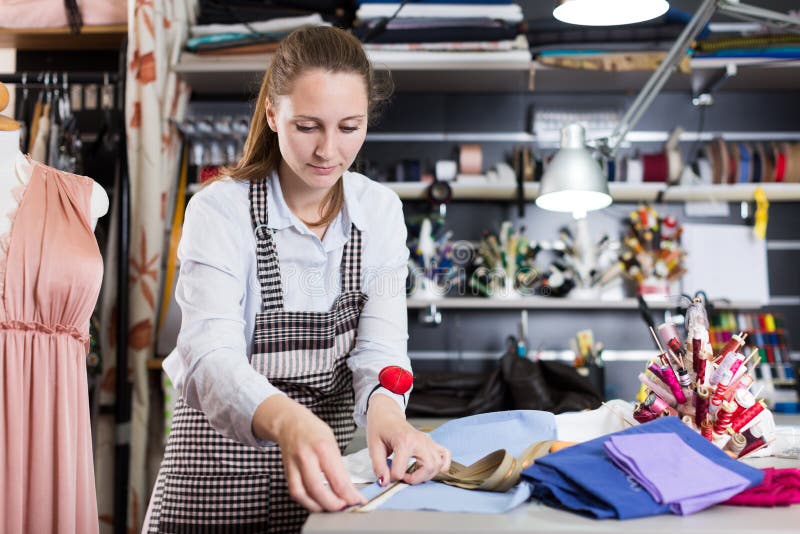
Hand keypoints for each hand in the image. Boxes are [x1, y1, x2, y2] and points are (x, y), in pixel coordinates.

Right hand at [252, 395, 364, 511]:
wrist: (290, 423)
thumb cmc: (313, 431)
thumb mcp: (332, 443)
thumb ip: (339, 467)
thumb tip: (349, 489)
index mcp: (322, 447)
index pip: (337, 478)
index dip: (349, 495)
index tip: (358, 502)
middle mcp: (306, 456)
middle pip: (318, 489)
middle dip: (334, 504)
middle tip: (345, 507)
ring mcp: (294, 465)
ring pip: (304, 494)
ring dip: (319, 506)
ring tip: (332, 508)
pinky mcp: (287, 472)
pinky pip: (295, 493)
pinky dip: (307, 502)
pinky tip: (317, 503)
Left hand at [366, 394, 450, 485]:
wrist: (387, 415)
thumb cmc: (380, 428)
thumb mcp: (373, 446)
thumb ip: (379, 466)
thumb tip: (384, 482)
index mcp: (404, 441)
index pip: (401, 470)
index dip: (391, 478)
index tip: (386, 476)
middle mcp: (419, 441)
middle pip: (428, 467)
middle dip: (415, 479)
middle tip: (403, 477)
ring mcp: (427, 441)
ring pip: (438, 464)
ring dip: (426, 474)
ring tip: (413, 473)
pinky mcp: (431, 442)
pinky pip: (445, 455)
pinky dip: (442, 465)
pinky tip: (430, 469)